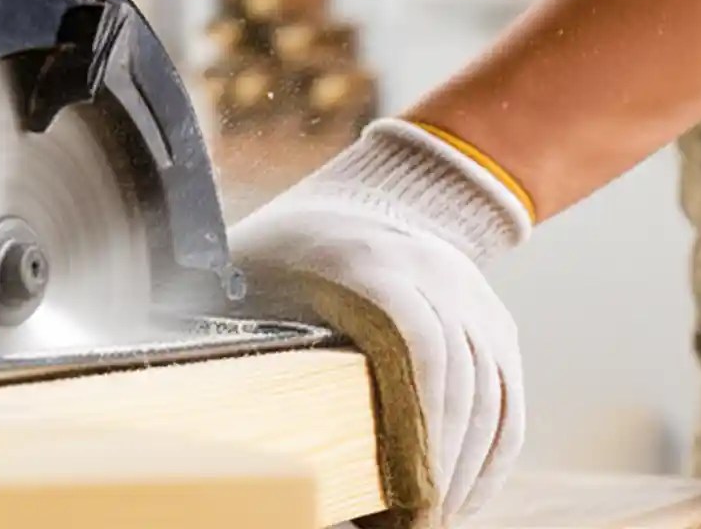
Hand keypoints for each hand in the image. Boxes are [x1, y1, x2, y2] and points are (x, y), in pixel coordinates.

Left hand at [228, 118, 529, 524]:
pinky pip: (509, 393)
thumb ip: (228, 329)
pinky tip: (466, 494)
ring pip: (494, 390)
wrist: (360, 203)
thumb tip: (191, 401)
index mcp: (366, 260)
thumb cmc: (280, 254)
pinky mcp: (493, 320)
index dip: (417, 420)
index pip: (415, 342)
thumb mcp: (244, 278)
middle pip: (460, 376)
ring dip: (471, 466)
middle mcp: (432, 271)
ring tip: (435, 518)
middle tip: (418, 522)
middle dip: (442, 461)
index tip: (404, 490)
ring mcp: (471, 295)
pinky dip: (494, 451)